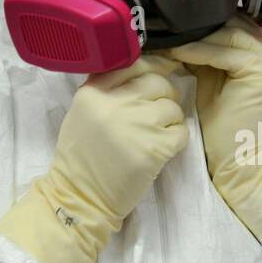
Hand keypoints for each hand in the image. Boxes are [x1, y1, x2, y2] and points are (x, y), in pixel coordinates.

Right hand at [0, 55, 188, 262]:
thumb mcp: (82, 112)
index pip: (134, 65)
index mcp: (94, 92)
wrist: (80, 197)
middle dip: (164, 96)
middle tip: (158, 113)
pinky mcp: (154, 150)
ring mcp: (137, 126)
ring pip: (173, 108)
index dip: (148, 74)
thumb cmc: (81, 157)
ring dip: (171, 121)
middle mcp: (115, 104)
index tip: (150, 88)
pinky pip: (181, 133)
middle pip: (158, 83)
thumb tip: (141, 71)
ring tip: (158, 135)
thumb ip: (106, 89)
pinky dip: (178, 140)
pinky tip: (164, 148)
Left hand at [166, 19, 261, 238]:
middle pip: (232, 24)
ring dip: (194, 35)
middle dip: (198, 24)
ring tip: (165, 36)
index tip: (170, 21)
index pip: (232, 23)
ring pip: (227, 35)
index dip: (203, 21)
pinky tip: (175, 51)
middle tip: (164, 23)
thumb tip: (178, 24)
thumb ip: (205, 50)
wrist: (237, 156)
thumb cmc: (222, 123)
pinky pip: (224, 52)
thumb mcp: (210, 76)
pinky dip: (197, 50)